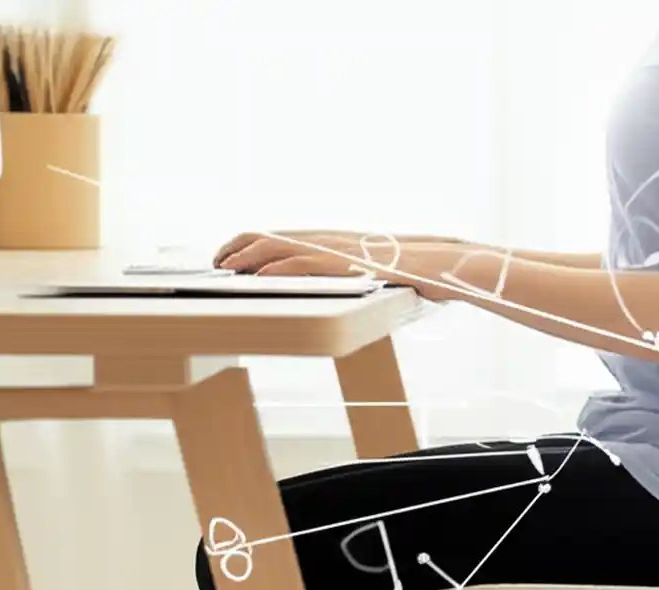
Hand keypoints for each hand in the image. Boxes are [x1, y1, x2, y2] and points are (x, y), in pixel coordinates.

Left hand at [214, 230, 488, 300]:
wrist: (442, 264)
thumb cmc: (412, 272)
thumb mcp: (372, 271)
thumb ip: (348, 274)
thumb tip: (335, 286)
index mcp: (334, 241)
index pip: (281, 235)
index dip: (249, 242)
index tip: (229, 254)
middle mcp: (330, 239)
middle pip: (272, 235)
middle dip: (238, 246)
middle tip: (217, 260)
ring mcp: (337, 251)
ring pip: (280, 246)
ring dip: (247, 256)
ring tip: (225, 266)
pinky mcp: (346, 265)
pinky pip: (302, 264)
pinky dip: (276, 269)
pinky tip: (258, 276)